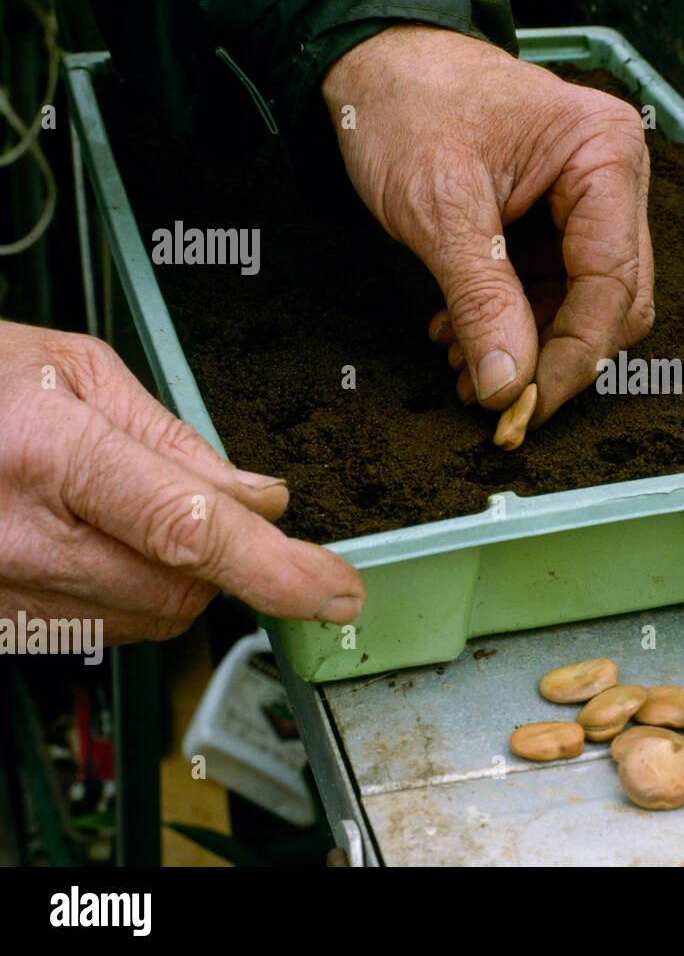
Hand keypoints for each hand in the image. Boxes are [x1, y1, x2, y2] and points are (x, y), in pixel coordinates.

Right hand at [0, 322, 364, 645]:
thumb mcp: (75, 371)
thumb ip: (176, 441)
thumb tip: (260, 498)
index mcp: (49, 453)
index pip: (191, 532)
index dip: (277, 569)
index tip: (334, 589)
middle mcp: (17, 535)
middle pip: (180, 591)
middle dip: (227, 562)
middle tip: (213, 510)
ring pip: (146, 620)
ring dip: (178, 579)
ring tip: (128, 510)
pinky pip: (97, 629)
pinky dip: (128, 594)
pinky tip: (98, 543)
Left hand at [320, 25, 653, 424]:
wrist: (372, 62)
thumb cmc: (407, 105)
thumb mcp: (440, 209)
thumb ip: (481, 299)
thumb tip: (507, 384)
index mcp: (604, 155)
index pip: (612, 284)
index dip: (571, 357)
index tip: (525, 406)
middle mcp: (614, 176)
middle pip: (615, 301)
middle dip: (552, 354)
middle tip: (495, 397)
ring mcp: (591, 198)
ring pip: (585, 303)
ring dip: (528, 344)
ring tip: (462, 364)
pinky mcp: (560, 217)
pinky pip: (554, 288)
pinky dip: (513, 320)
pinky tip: (462, 332)